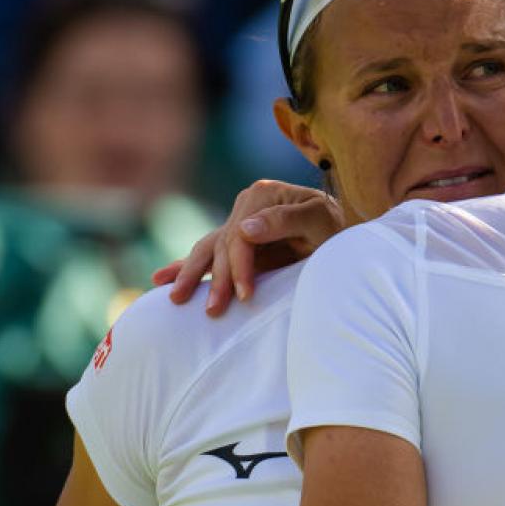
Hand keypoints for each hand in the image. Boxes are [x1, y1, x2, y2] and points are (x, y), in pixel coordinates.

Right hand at [151, 179, 343, 314]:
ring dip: (191, 275)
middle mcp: (246, 206)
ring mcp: (239, 223)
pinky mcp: (237, 242)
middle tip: (212, 310)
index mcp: (262, 195)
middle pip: (220, 245)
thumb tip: (245, 228)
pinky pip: (208, 254)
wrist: (342, 236)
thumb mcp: (321, 220)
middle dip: (216, 279)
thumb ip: (286, 220)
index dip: (239, 267)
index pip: (240, 236)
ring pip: (207, 250)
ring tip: (175, 298)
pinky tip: (162, 280)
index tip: (245, 296)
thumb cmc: (336, 227)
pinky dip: (185, 267)